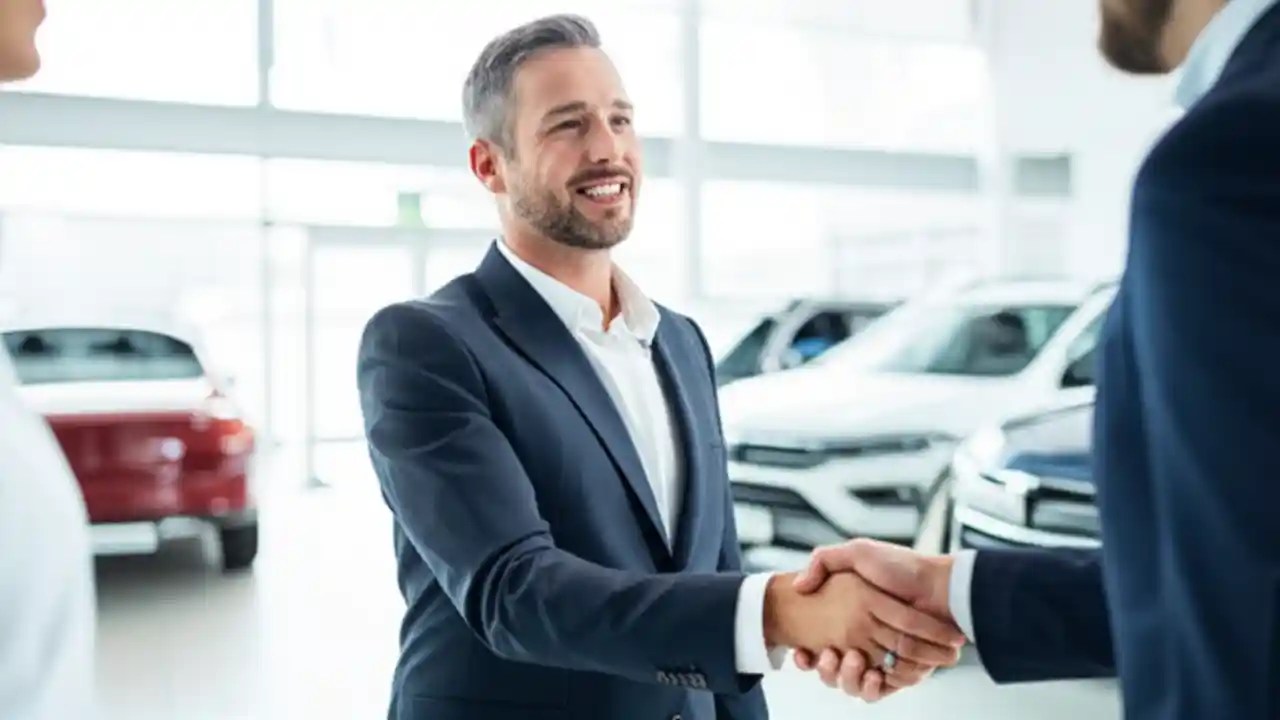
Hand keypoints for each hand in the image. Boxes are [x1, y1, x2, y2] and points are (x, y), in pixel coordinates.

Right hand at [790, 539, 961, 701]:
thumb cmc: (901, 567)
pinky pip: (885, 688)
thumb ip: (824, 560)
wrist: (941, 586)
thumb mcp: (857, 552)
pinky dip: (876, 687)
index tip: (800, 653)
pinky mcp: (904, 671)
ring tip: (852, 662)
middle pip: (835, 670)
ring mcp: (885, 657)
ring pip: (856, 684)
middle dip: (827, 670)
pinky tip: (872, 676)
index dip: (806, 656)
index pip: (819, 645)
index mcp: (852, 618)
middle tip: (828, 657)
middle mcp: (866, 640)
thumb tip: (799, 586)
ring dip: (849, 681)